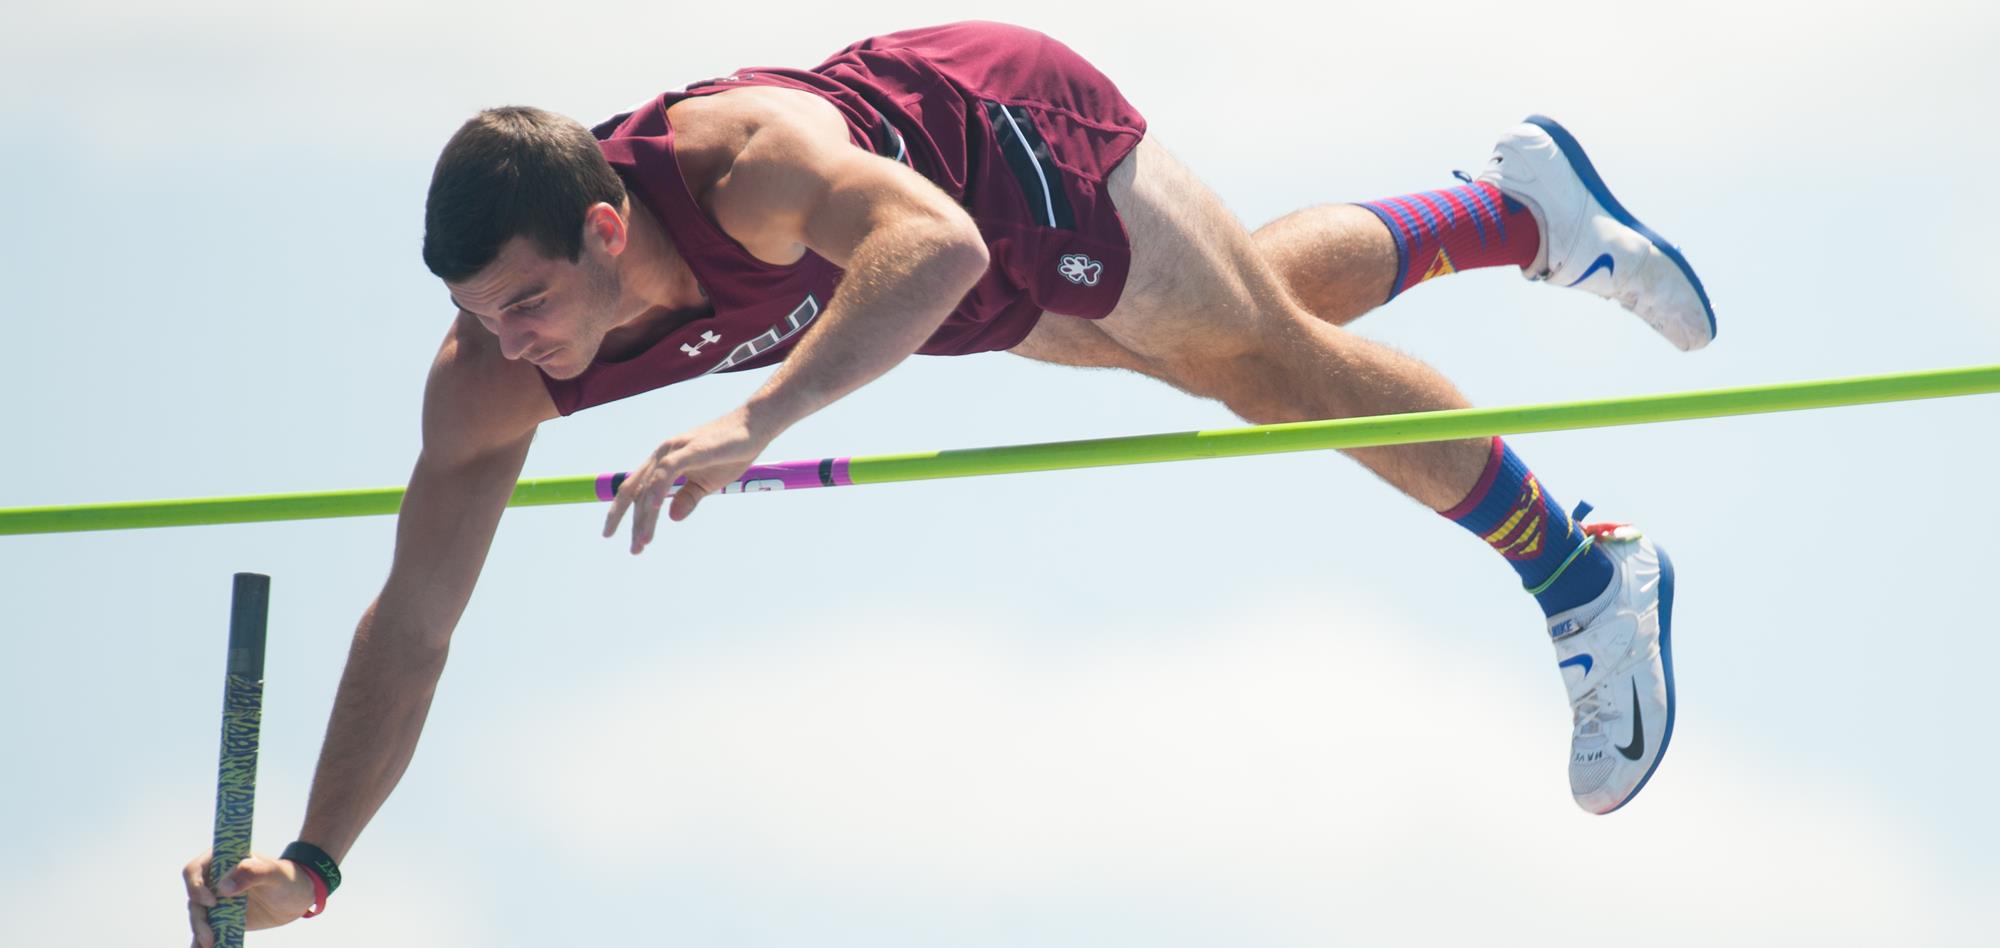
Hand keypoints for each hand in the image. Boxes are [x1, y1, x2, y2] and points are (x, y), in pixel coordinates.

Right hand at [183, 850, 315, 947]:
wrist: (296, 898)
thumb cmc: (287, 878)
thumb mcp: (275, 873)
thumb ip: (254, 873)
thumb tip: (223, 888)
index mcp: (222, 861)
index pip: (194, 870)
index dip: (196, 886)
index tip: (213, 902)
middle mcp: (214, 880)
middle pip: (194, 899)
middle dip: (198, 920)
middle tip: (210, 937)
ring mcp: (216, 901)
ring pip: (198, 917)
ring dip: (199, 933)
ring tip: (210, 946)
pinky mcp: (221, 918)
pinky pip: (206, 930)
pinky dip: (201, 942)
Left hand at [603, 408, 770, 553]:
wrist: (753, 428)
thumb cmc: (731, 453)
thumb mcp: (707, 484)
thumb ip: (688, 498)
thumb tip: (671, 518)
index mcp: (663, 462)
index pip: (634, 488)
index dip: (620, 511)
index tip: (612, 534)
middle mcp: (662, 454)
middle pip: (635, 489)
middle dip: (630, 522)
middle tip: (634, 549)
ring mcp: (674, 450)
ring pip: (649, 485)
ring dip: (644, 516)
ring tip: (644, 541)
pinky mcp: (690, 449)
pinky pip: (667, 471)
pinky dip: (657, 490)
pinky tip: (654, 509)